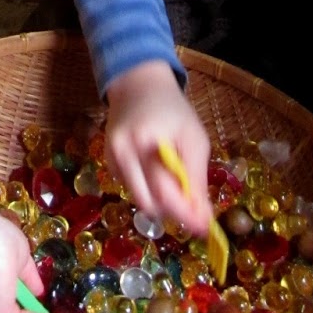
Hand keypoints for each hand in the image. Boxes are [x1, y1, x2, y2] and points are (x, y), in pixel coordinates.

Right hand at [104, 61, 210, 231]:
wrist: (138, 84)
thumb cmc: (172, 110)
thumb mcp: (194, 137)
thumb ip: (196, 178)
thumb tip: (202, 219)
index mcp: (146, 142)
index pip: (164, 192)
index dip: (184, 214)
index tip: (204, 227)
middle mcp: (122, 152)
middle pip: (148, 203)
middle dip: (172, 211)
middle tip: (191, 205)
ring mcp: (111, 158)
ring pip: (139, 199)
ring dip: (160, 200)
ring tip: (174, 180)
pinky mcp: (108, 162)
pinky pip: (131, 189)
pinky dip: (147, 188)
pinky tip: (155, 169)